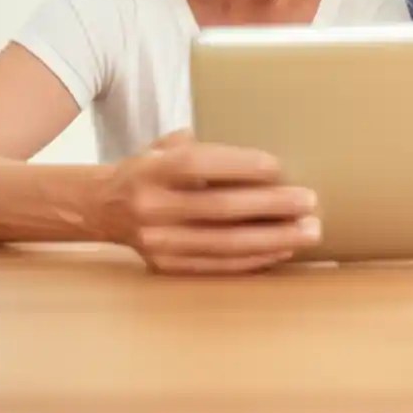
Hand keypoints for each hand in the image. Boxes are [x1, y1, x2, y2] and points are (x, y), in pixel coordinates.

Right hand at [95, 130, 320, 273]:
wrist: (103, 208)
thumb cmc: (151, 170)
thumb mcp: (164, 146)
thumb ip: (203, 145)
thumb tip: (256, 152)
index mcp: (152, 170)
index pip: (198, 165)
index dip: (239, 166)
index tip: (278, 166)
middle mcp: (152, 207)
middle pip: (220, 209)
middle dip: (271, 206)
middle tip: (309, 201)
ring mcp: (159, 242)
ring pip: (225, 244)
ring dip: (274, 238)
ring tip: (309, 230)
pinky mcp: (168, 267)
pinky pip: (219, 265)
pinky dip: (255, 258)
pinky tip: (283, 248)